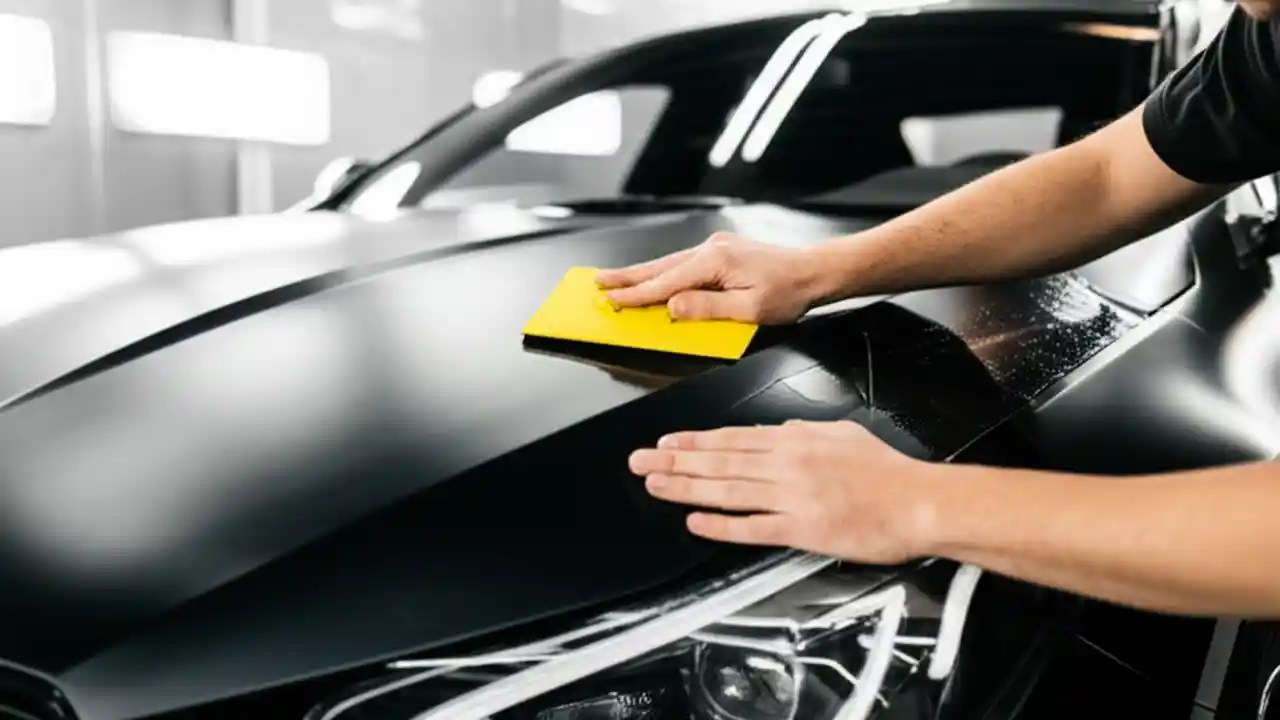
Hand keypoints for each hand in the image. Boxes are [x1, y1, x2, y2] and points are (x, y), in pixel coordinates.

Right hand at [595, 232, 819, 323]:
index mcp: (714, 262)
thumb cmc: (787, 292)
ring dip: (642, 274)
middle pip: (660, 267)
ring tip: (616, 280)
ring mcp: (715, 248)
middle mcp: (710, 249)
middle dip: (627, 277)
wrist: (813, 272)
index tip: (611, 300)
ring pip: (669, 263)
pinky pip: (683, 264)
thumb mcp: (748, 310)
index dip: (636, 295)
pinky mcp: (721, 252)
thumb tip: (672, 307)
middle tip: (598, 282)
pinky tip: (654, 278)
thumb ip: (707, 309)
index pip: (666, 284)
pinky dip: (663, 272)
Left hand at [628, 420, 942, 564]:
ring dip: (686, 487)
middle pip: (720, 461)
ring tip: (655, 484)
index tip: (666, 442)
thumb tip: (779, 430)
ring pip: (728, 490)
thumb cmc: (887, 472)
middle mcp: (788, 464)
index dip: (695, 442)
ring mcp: (793, 497)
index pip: (733, 439)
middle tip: (641, 460)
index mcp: (796, 440)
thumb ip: (805, 431)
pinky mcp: (803, 529)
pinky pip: (753, 527)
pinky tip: (695, 521)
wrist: (920, 502)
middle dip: (675, 461)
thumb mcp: (842, 433)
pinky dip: (722, 524)